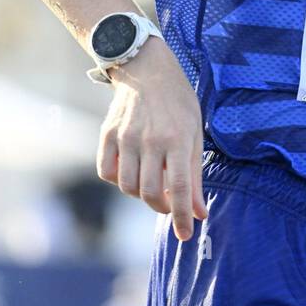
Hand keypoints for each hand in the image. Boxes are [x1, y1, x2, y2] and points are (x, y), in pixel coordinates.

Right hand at [95, 37, 207, 239]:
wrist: (147, 69)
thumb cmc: (178, 103)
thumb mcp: (195, 134)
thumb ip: (195, 175)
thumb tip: (199, 213)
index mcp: (177, 139)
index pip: (179, 189)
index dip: (181, 217)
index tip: (185, 235)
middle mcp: (149, 140)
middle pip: (149, 193)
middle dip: (161, 207)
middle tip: (168, 203)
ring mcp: (125, 137)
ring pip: (127, 186)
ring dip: (140, 194)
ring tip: (152, 182)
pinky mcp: (107, 134)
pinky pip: (107, 172)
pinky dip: (119, 180)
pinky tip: (132, 170)